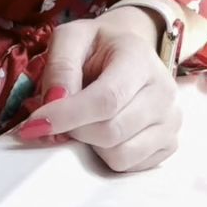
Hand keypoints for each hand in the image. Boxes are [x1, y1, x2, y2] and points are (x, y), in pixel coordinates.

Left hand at [21, 8, 182, 172]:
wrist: (128, 52)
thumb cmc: (97, 47)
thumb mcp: (71, 38)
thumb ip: (60, 65)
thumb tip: (54, 103)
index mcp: (140, 58)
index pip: (106, 99)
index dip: (67, 116)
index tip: (35, 124)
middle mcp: (164, 91)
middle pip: (111, 132)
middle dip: (75, 131)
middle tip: (60, 119)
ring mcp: (171, 120)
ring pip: (121, 156)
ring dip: (92, 146)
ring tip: (87, 122)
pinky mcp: (169, 143)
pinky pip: (130, 167)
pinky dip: (108, 156)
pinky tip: (104, 132)